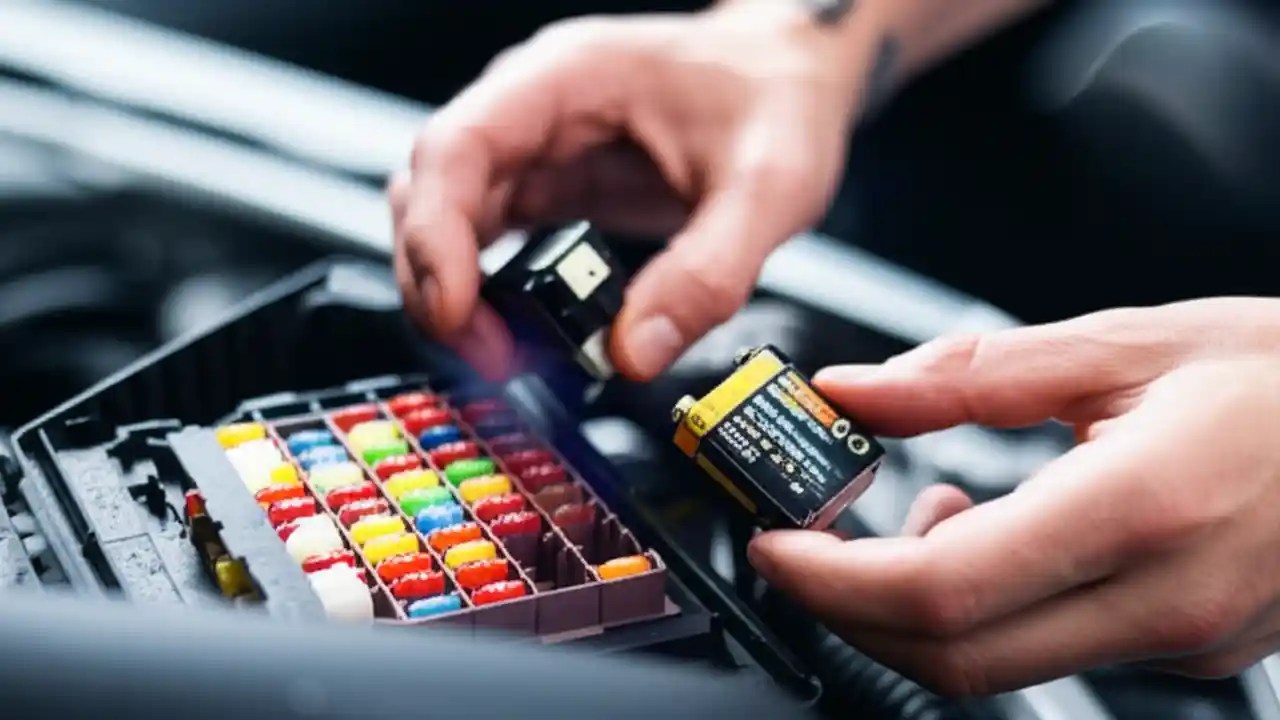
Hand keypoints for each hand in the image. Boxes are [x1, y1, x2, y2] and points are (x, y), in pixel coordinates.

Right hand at [389, 2, 891, 378]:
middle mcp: (532, 111)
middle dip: (441, 282)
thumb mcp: (770, 185)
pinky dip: (493, 294)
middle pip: (433, 193)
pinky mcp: (554, 190)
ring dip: (459, 294)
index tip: (454, 308)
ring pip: (449, 223)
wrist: (793, 77)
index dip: (436, 233)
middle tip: (490, 358)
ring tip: (506, 357)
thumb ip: (708, 271)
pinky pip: (490, 243)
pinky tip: (523, 334)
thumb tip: (636, 351)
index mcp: (565, 79)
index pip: (458, 149)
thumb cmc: (778, 96)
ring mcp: (536, 151)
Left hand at [748, 298, 1279, 694]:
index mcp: (1140, 507)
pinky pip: (1050, 652)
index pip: (943, 589)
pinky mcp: (1188, 649)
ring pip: (998, 665)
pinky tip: (987, 535)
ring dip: (916, 608)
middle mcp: (1163, 599)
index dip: (834, 580)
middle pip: (954, 654)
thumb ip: (971, 373)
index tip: (777, 547)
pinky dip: (984, 609)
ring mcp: (1180, 640)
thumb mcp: (1124, 343)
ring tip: (916, 515)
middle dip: (852, 608)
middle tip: (809, 545)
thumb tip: (855, 390)